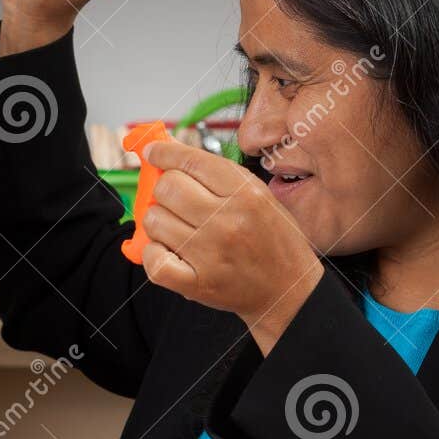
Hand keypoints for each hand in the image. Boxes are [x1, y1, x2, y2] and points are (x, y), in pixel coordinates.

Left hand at [137, 141, 323, 354]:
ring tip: (176, 227)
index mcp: (245, 193)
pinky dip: (152, 252)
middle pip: (166, 187)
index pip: (190, 160)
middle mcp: (226, 220)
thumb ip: (216, 172)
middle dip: (162, 188)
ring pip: (153, 220)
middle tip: (173, 198)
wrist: (287, 289)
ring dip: (158, 221)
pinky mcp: (196, 283)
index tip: (153, 151)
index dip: (163, 152)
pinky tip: (166, 249)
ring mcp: (209, 253)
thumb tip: (170, 148)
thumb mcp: (258, 195)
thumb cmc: (272, 239)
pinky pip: (152, 258)